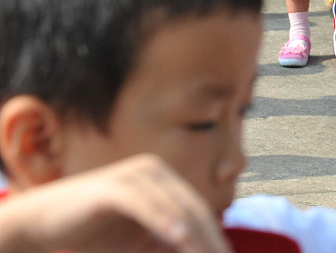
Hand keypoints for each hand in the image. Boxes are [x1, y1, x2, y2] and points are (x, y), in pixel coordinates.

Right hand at [0, 154, 231, 252]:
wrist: (41, 223)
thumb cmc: (92, 233)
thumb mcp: (136, 241)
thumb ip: (165, 243)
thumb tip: (198, 250)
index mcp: (164, 181)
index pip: (198, 212)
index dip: (214, 239)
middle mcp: (154, 171)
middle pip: (192, 209)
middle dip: (209, 240)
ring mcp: (134, 175)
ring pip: (173, 207)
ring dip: (193, 237)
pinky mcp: (113, 186)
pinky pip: (144, 204)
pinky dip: (162, 221)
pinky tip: (178, 237)